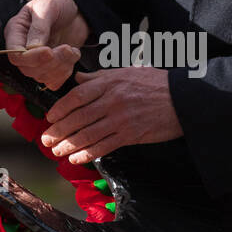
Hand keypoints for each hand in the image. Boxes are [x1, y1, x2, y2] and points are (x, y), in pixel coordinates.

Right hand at [2, 0, 90, 89]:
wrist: (76, 7)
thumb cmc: (58, 2)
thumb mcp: (47, 7)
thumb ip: (39, 27)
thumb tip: (32, 47)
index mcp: (16, 32)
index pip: (15, 54)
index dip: (32, 58)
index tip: (49, 51)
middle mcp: (23, 48)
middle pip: (28, 69)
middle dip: (50, 63)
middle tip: (67, 49)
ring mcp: (37, 59)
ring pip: (41, 76)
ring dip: (60, 67)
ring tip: (72, 50)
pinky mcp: (50, 66)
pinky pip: (53, 81)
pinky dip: (64, 73)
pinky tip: (72, 58)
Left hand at [41, 66, 182, 161]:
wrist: (185, 98)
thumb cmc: (157, 84)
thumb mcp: (127, 72)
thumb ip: (100, 77)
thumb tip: (78, 79)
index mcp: (110, 83)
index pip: (77, 96)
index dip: (61, 108)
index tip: (50, 117)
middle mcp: (113, 100)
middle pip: (78, 117)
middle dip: (59, 130)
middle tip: (46, 139)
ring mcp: (121, 119)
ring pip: (88, 134)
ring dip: (69, 145)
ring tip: (57, 151)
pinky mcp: (131, 134)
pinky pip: (104, 146)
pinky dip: (88, 154)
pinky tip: (77, 159)